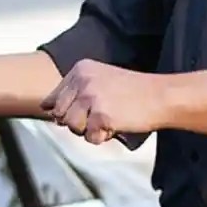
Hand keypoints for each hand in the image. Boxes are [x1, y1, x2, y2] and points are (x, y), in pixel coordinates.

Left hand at [40, 59, 167, 144]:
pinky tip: (116, 125)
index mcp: (80, 69)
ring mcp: (91, 97)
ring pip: (71, 127)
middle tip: (101, 116)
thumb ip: (74, 92)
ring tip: (108, 120)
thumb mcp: (100, 80)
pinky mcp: (101, 115)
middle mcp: (82, 80)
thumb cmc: (133, 91)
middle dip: (77, 122)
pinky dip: (102, 137)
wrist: (162, 95)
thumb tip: (45, 108)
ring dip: (88, 130)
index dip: (68, 111)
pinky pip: (89, 138)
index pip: (54, 98)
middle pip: (60, 115)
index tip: (87, 110)